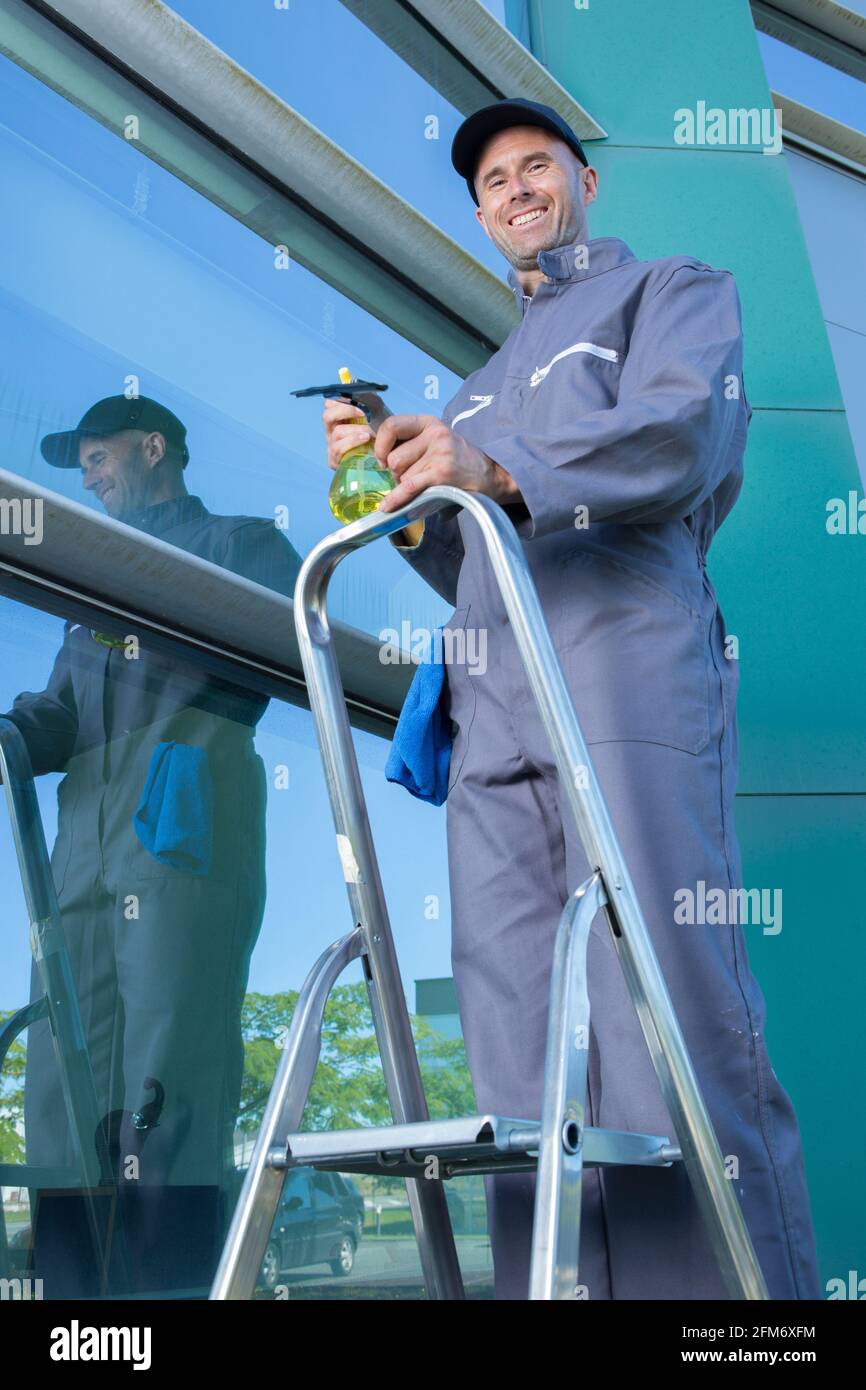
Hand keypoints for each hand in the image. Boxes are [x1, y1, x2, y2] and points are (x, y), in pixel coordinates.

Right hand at [321, 394, 390, 471]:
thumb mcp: (378, 416)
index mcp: (339, 418)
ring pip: (337, 432)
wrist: (386, 460)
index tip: (358, 399)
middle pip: (327, 415)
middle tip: (363, 413)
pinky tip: (365, 440)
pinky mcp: (333, 461)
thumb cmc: (380, 436)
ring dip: (356, 430)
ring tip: (370, 432)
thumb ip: (371, 402)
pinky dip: (353, 442)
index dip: (341, 399)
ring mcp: (331, 446)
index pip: (330, 403)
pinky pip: (338, 448)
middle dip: (346, 412)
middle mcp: (332, 431)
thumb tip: (364, 388)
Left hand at [372, 415, 521, 512]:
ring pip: (402, 475)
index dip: (380, 445)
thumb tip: (379, 459)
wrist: (491, 476)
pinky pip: (409, 487)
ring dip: (406, 486)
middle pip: (394, 457)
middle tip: (410, 477)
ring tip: (424, 485)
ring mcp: (439, 453)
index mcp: (429, 423)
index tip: (382, 459)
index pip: (391, 425)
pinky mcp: (442, 473)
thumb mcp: (437, 441)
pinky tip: (388, 507)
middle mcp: (434, 434)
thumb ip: (412, 443)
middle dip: (396, 473)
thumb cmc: (459, 462)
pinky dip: (396, 499)